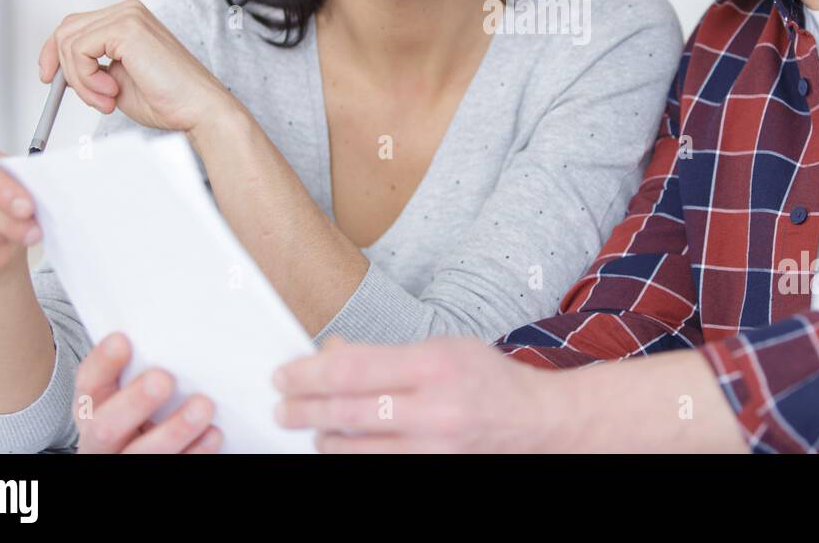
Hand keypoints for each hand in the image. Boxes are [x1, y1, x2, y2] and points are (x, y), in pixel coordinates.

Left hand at [38, 0, 239, 134]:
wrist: (198, 109)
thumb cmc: (168, 99)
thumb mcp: (116, 80)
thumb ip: (91, 68)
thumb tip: (59, 70)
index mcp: (128, 19)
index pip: (75, 25)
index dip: (54, 52)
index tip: (49, 77)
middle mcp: (128, 11)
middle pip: (67, 29)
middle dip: (65, 69)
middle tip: (89, 97)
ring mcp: (128, 16)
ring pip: (69, 42)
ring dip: (80, 80)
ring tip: (106, 99)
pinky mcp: (126, 28)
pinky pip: (79, 50)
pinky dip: (86, 78)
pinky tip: (110, 92)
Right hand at [75, 332, 221, 453]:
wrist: (144, 449)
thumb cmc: (146, 409)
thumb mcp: (132, 389)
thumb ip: (143, 367)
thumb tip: (177, 330)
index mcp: (93, 408)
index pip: (88, 384)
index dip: (101, 364)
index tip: (121, 340)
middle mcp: (102, 440)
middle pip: (106, 426)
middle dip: (135, 402)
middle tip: (163, 379)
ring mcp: (127, 461)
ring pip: (142, 454)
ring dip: (174, 430)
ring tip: (202, 406)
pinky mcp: (155, 472)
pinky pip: (175, 466)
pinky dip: (196, 451)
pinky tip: (213, 433)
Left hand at [271, 336, 558, 452]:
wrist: (534, 423)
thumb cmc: (487, 380)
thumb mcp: (441, 347)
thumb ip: (386, 354)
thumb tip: (331, 356)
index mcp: (434, 364)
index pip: (352, 369)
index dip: (307, 372)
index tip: (286, 374)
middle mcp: (433, 409)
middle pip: (345, 410)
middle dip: (302, 408)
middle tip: (283, 405)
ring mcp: (432, 449)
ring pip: (353, 449)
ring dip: (322, 438)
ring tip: (312, 428)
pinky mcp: (432, 471)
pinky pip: (375, 467)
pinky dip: (351, 457)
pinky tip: (341, 447)